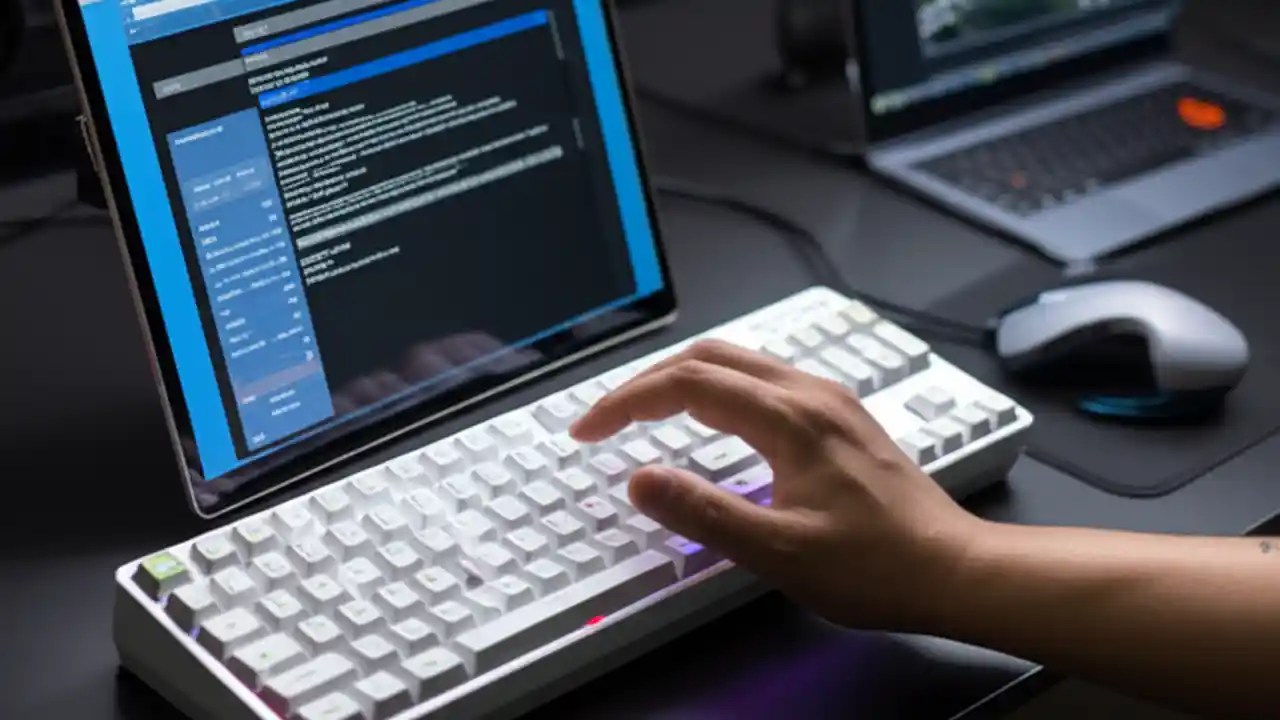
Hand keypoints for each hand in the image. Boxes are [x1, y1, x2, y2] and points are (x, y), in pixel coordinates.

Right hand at [570, 340, 982, 631]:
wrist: (953, 568)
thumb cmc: (874, 567)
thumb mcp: (779, 552)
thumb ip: (704, 513)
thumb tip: (640, 479)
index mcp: (790, 419)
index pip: (688, 383)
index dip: (628, 401)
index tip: (589, 430)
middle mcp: (809, 395)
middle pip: (709, 357)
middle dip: (647, 381)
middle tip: (607, 419)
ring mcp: (828, 401)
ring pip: (738, 362)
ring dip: (681, 379)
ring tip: (643, 414)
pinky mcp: (840, 416)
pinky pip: (763, 380)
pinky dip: (716, 389)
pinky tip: (709, 421)